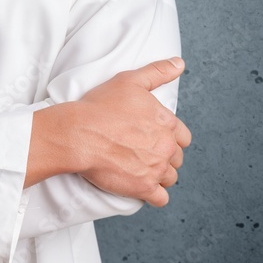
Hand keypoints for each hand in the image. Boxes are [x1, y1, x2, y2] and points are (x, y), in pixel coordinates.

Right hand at [72, 58, 191, 206]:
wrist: (79, 133)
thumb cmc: (101, 106)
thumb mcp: (130, 80)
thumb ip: (158, 72)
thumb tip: (179, 63)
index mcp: (167, 123)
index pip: (183, 138)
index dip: (170, 138)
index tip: (154, 138)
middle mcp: (166, 147)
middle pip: (177, 159)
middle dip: (164, 157)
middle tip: (143, 154)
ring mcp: (156, 169)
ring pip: (170, 179)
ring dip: (159, 176)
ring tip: (140, 170)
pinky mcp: (143, 188)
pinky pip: (160, 199)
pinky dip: (153, 195)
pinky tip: (141, 187)